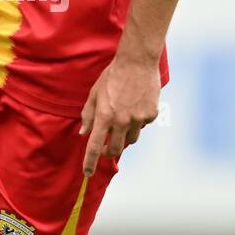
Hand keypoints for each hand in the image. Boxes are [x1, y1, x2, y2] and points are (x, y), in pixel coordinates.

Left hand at [79, 54, 159, 176]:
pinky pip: (144, 125)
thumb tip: (84, 133)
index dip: (90, 163)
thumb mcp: (95, 94)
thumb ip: (88, 115)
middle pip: (115, 149)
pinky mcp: (151, 114)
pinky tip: (136, 106)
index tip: (88, 173)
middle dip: (109, 151)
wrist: (137, 61)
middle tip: (106, 145)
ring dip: (124, 135)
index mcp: (104, 116)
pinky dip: (139, 121)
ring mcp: (138, 118)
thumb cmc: (112, 76)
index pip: (94, 147)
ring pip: (131, 139)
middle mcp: (121, 120)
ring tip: (123, 118)